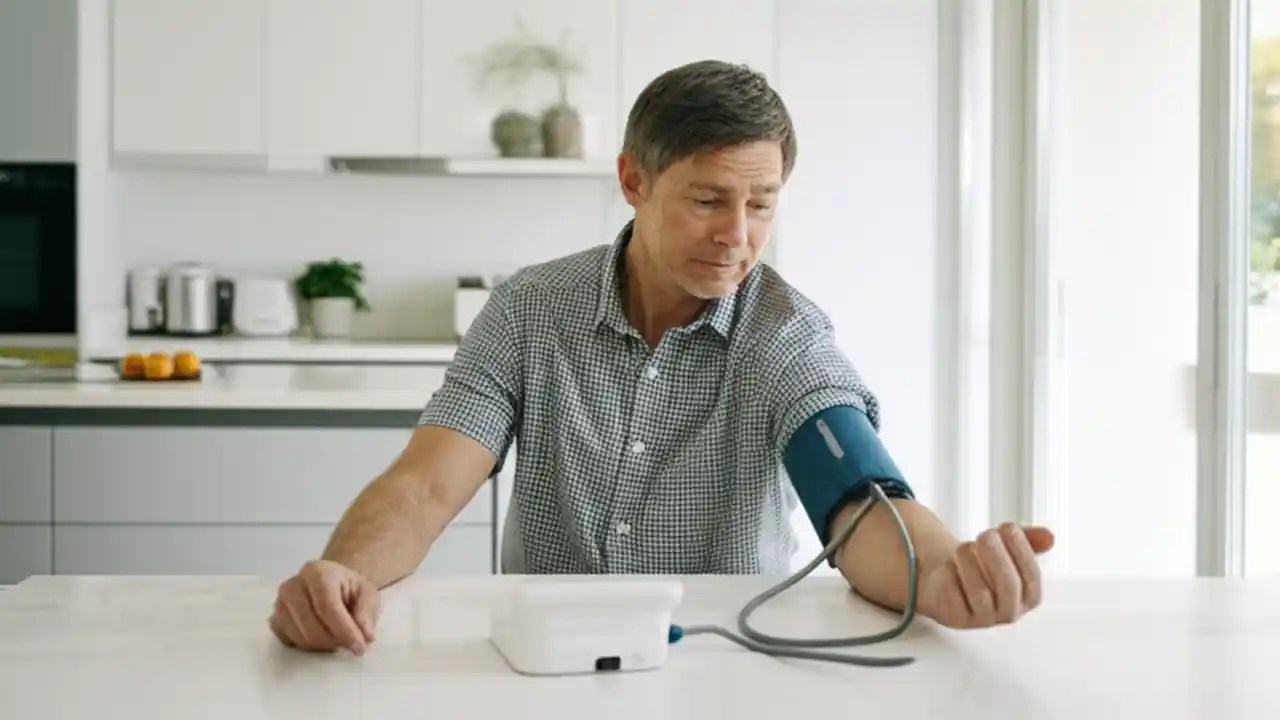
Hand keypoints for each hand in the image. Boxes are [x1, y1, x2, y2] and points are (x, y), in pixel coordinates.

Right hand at [268, 559, 379, 653]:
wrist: (332, 584)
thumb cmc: (350, 589)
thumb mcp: (368, 594)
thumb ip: (367, 613)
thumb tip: (366, 636)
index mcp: (317, 571)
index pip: (327, 605)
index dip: (344, 630)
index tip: (359, 647)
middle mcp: (293, 585)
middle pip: (311, 626)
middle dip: (334, 640)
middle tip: (350, 643)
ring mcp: (279, 603)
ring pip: (300, 638)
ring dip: (323, 645)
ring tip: (337, 637)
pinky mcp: (274, 619)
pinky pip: (289, 642)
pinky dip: (308, 646)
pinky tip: (321, 636)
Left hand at [918, 522, 1054, 628]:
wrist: (947, 578)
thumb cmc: (982, 562)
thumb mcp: (1006, 547)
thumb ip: (1029, 539)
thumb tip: (1049, 536)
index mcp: (1029, 597)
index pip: (1032, 576)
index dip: (1021, 549)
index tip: (1008, 527)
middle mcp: (1009, 612)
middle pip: (1008, 585)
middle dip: (996, 554)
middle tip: (984, 534)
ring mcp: (982, 619)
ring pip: (979, 591)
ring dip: (969, 561)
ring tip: (963, 547)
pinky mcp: (955, 618)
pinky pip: (952, 595)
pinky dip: (949, 573)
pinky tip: (948, 564)